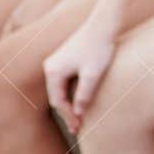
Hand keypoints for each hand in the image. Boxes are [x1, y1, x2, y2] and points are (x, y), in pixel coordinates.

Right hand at [44, 18, 117, 132]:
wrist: (103, 25)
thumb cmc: (99, 48)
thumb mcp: (93, 74)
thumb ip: (85, 94)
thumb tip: (79, 114)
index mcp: (53, 71)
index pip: (58, 101)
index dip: (68, 116)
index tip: (78, 128)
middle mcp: (50, 66)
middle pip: (57, 96)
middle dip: (67, 112)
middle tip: (78, 128)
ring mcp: (56, 62)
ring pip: (60, 89)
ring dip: (69, 103)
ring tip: (79, 118)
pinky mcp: (65, 58)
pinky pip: (65, 81)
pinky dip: (71, 93)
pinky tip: (80, 100)